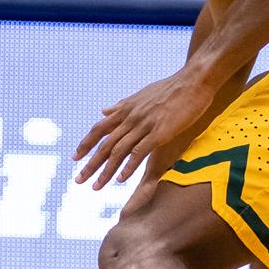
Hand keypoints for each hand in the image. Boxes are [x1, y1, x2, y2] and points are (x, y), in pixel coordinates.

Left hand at [75, 67, 221, 189]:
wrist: (193, 81)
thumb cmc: (170, 88)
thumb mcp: (140, 94)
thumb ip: (121, 105)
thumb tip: (103, 110)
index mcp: (125, 109)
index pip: (99, 129)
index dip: (86, 144)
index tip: (75, 158)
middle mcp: (130, 117)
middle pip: (104, 144)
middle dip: (90, 164)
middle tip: (78, 180)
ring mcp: (144, 125)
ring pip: (118, 151)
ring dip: (106, 170)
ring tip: (96, 187)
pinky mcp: (159, 132)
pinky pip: (139, 152)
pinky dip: (128, 166)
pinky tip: (121, 179)